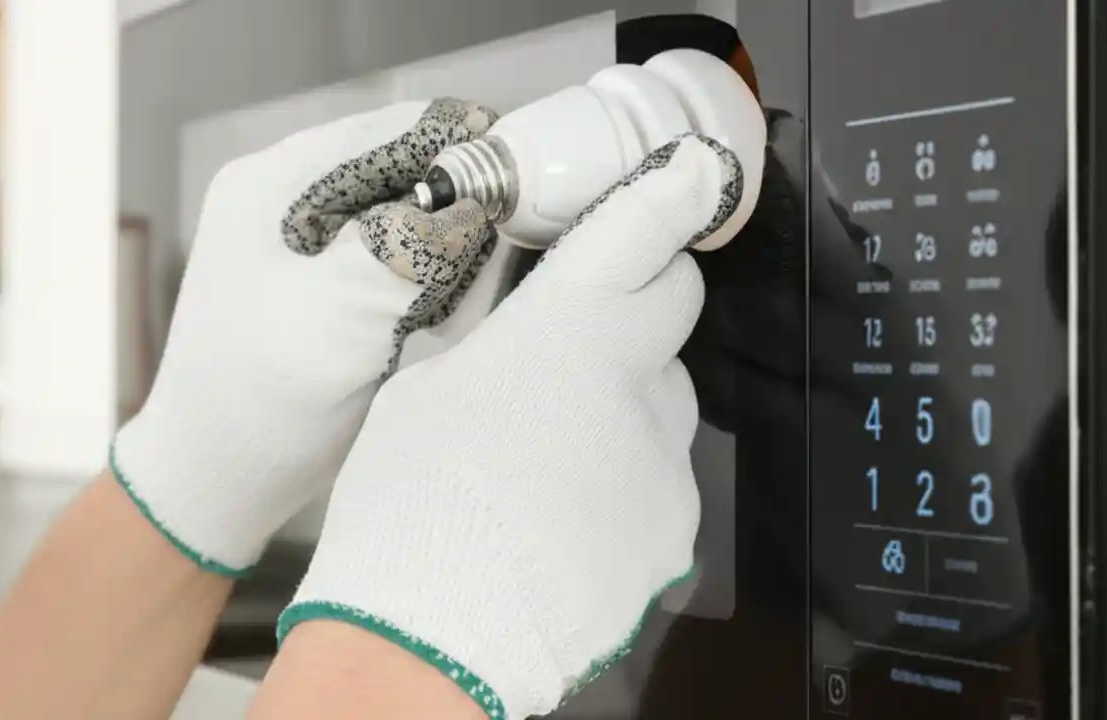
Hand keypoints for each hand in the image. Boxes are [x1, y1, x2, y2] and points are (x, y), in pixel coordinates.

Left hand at [111, 99, 497, 574]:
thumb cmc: (257, 402)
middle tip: (510, 235)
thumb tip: (477, 204)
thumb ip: (407, 251)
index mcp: (274, 183)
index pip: (390, 131)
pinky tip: (444, 308)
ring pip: (404, 214)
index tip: (526, 178)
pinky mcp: (324, 285)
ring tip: (474, 281)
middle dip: (458, 197)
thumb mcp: (335, 320)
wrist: (217, 481)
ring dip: (446, 240)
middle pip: (401, 167)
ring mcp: (304, 243)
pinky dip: (427, 275)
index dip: (461, 147)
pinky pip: (393, 257)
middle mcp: (287, 197)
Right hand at [278, 134, 743, 718]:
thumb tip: (525, 340)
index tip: (696, 173)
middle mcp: (637, 383)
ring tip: (552, 470)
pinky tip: (568, 525)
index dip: (672, 194)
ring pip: (664, 406)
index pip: (642, 230)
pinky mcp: (677, 530)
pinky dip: (627, 491)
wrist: (431, 631)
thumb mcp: (430, 388)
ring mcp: (666, 462)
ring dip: (623, 416)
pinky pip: (663, 483)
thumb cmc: (410, 500)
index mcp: (569, 328)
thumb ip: (500, 344)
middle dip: (639, 310)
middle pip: (673, 309)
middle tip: (580, 352)